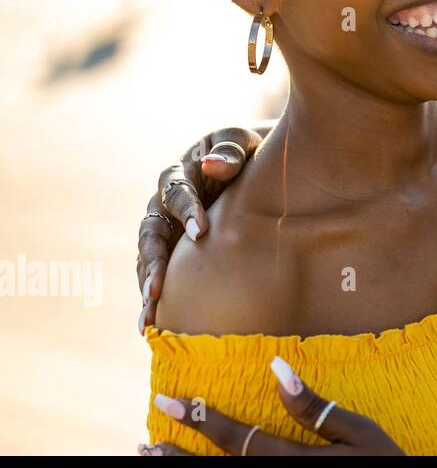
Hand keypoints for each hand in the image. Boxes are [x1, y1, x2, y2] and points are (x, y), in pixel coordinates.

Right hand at [137, 125, 265, 332]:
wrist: (259, 164)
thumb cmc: (251, 151)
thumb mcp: (242, 141)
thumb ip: (230, 151)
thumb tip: (212, 164)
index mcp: (181, 173)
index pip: (176, 191)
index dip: (186, 210)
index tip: (201, 233)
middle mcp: (164, 203)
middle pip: (151, 231)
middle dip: (154, 261)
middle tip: (158, 288)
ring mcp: (167, 229)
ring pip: (148, 258)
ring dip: (147, 286)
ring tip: (150, 316)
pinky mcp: (174, 251)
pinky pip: (159, 274)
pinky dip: (153, 298)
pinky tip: (152, 325)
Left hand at [139, 357, 403, 455]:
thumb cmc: (386, 465)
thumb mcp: (359, 432)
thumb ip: (315, 407)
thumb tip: (277, 368)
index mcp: (295, 462)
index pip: (237, 439)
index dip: (201, 420)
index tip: (168, 401)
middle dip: (177, 456)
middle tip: (146, 439)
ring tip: (151, 460)